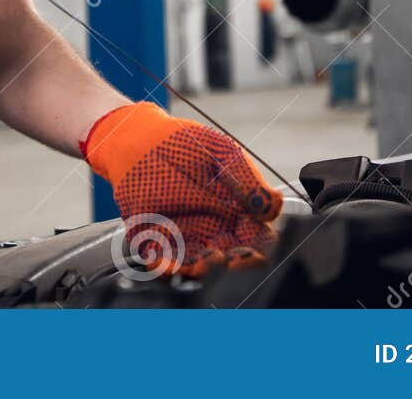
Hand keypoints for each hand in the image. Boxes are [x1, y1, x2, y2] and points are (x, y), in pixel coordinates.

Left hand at [83, 101, 282, 276]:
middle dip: (235, 267)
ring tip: (203, 263)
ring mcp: (185, 238)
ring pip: (201, 269)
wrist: (139, 139)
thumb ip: (247, 179)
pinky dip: (168, 270)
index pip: (258, 240)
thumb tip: (272, 207)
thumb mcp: (222, 154)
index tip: (251, 249)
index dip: (259, 250)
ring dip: (204, 272)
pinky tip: (172, 266)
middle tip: (229, 259)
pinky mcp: (155, 241)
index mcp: (237, 211)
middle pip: (234, 261)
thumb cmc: (183, 144)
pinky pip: (163, 264)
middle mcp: (214, 230)